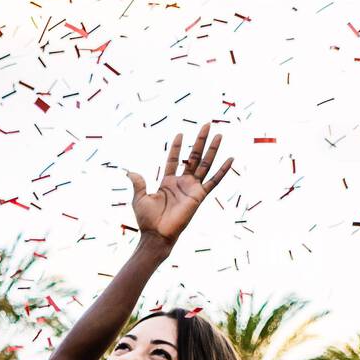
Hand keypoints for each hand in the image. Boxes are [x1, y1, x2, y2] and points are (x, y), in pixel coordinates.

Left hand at [128, 124, 232, 244]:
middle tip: (207, 125)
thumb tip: (129, 172)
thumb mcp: (140, 198)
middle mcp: (182, 183)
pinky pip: (214, 181)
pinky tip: (230, 159)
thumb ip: (138, 183)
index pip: (174, 160)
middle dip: (200, 141)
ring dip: (212, 149)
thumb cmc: (147, 219)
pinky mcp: (199, 196)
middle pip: (193, 157)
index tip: (180, 133)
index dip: (177, 147)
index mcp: (168, 182)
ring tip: (219, 134)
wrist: (156, 234)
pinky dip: (222, 170)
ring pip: (205, 164)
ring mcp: (192, 188)